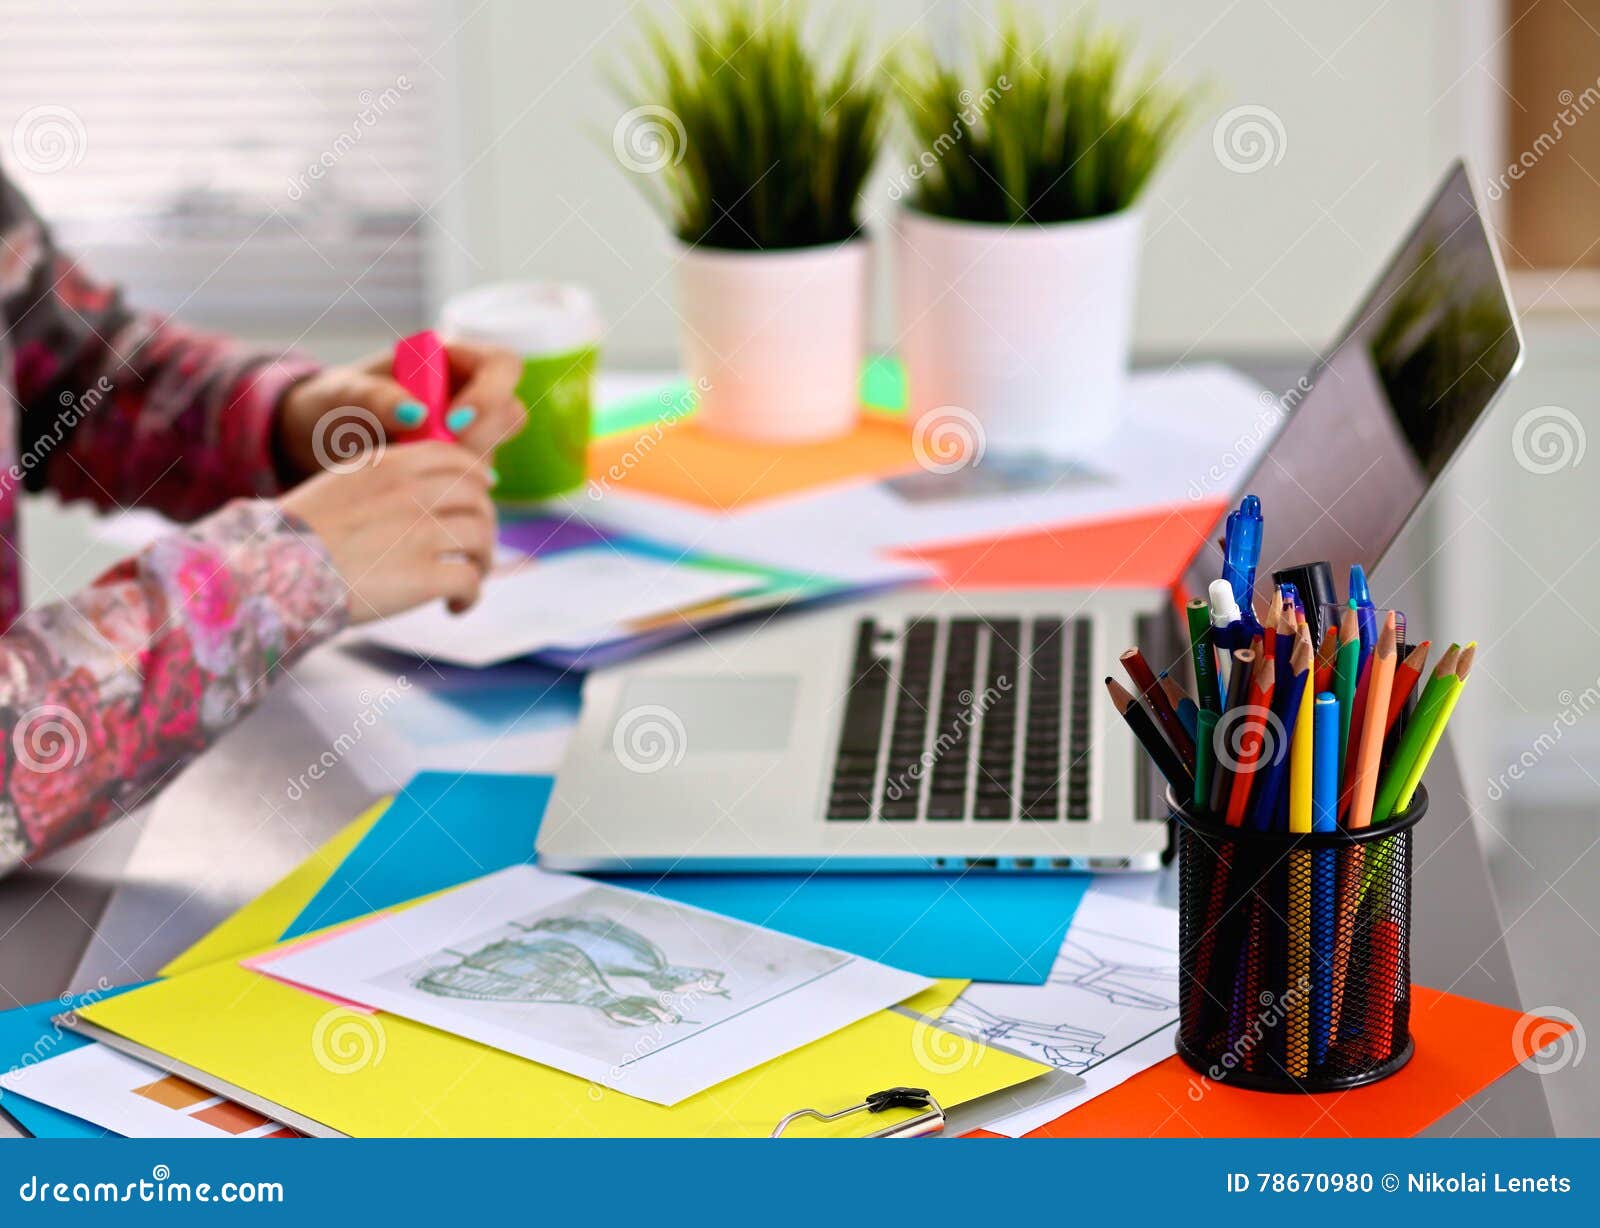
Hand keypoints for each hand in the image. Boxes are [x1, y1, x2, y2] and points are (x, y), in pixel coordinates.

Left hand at [276, 340, 526, 480]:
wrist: (317, 443)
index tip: (453, 422)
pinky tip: (417, 492)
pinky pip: (474, 484)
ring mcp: (467, 436)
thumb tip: (417, 413)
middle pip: (510, 414)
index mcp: (450, 359)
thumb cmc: (331, 405)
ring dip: (463, 468)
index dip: (491, 393)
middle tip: (439, 456)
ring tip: (414, 472)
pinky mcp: (457, 471)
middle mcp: (469, 396)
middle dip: (481, 438)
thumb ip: (376, 397)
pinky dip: (451, 490)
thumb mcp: (344, 395)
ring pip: (494, 453)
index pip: (502, 366)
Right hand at [280, 442, 496, 623]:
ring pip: (481, 537)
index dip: (477, 477)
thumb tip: (420, 491)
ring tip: (467, 580)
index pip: (455, 458)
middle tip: (475, 548)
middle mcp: (410, 493)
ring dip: (482, 561)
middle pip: (477, 498)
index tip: (483, 493)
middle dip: (484, 523)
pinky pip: (469, 579)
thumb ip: (382, 482)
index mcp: (389, 466)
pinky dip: (470, 595)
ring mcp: (420, 533)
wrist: (268, 574)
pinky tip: (454, 606)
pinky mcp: (423, 576)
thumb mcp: (340, 487)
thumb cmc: (295, 537)